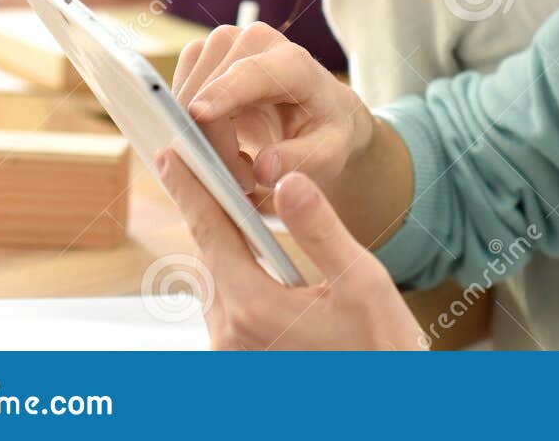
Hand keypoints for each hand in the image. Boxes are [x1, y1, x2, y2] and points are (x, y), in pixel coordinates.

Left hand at [154, 148, 425, 350]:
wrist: (384, 404)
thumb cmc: (379, 350)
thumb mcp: (360, 282)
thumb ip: (320, 229)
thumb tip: (290, 181)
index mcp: (253, 308)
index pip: (211, 233)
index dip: (192, 189)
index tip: (174, 155)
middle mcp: (230, 334)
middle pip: (207, 255)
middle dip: (207, 210)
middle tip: (198, 167)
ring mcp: (231, 352)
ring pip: (215, 281)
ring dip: (222, 244)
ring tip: (225, 204)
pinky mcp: (240, 362)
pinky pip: (225, 306)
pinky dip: (233, 273)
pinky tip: (250, 257)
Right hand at [173, 23, 369, 199]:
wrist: (315, 109)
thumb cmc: (323, 131)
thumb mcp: (328, 154)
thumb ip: (300, 161)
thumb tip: (263, 168)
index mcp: (295, 63)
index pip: (255, 73)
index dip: (225, 92)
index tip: (199, 114)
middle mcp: (256, 40)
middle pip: (209, 94)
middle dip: (215, 146)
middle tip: (244, 178)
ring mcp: (224, 42)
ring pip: (185, 97)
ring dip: (200, 139)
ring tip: (238, 161)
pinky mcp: (201, 52)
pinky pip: (175, 95)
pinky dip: (189, 125)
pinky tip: (219, 139)